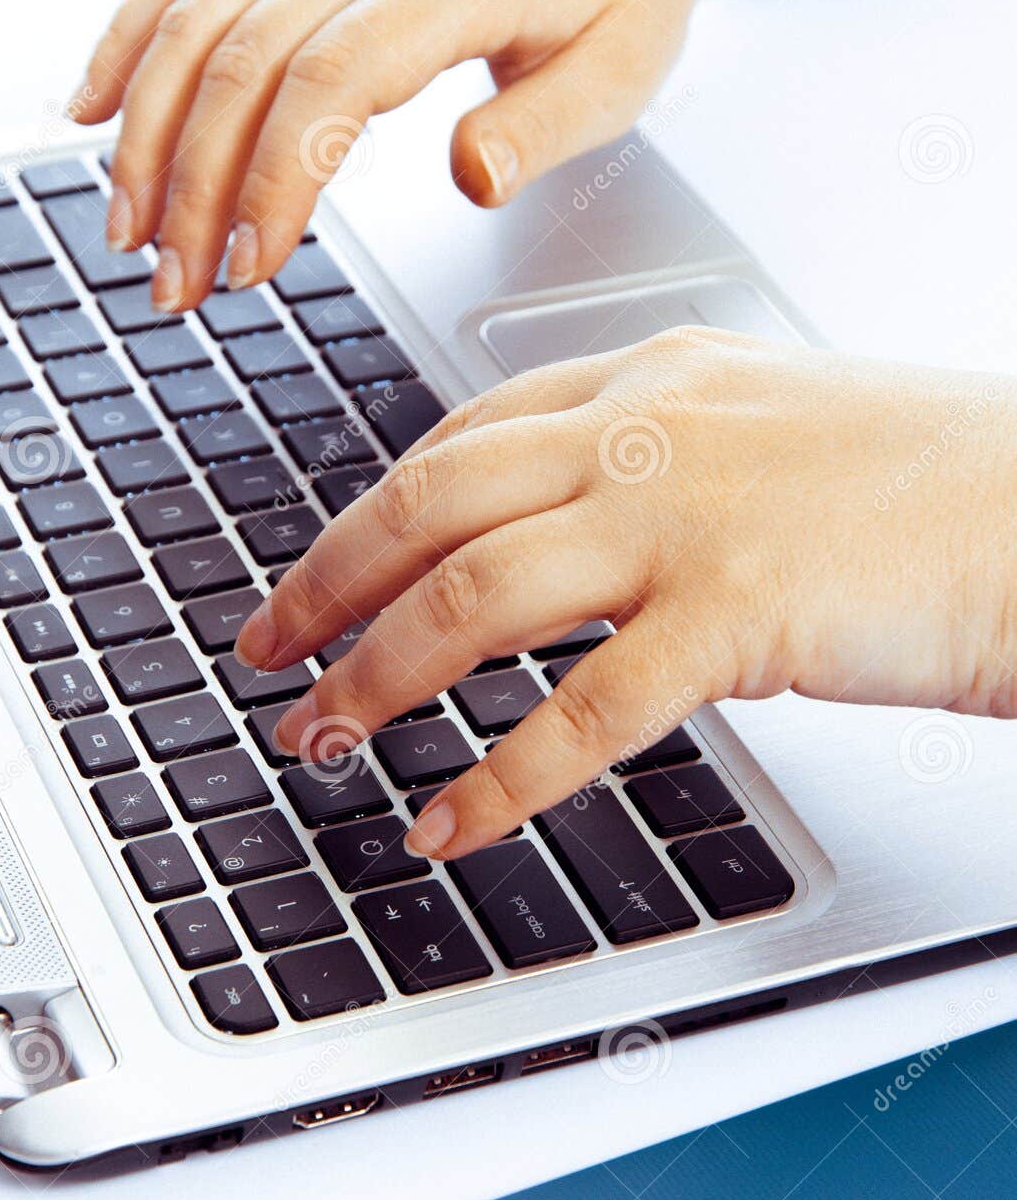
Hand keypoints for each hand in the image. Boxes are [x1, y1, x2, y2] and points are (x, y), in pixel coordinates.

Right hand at [69, 0, 741, 310]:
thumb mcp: (619, 74)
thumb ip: (543, 128)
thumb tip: (472, 179)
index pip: (332, 85)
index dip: (276, 183)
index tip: (250, 268)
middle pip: (245, 61)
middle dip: (193, 185)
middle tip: (174, 287)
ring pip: (200, 15)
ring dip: (146, 125)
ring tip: (124, 228)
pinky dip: (132, 35)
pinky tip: (90, 104)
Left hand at [233, 327, 1016, 858]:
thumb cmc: (932, 486)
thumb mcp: (775, 437)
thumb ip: (666, 474)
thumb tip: (582, 560)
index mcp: (658, 377)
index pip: (469, 436)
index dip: (374, 511)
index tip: (323, 569)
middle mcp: (652, 431)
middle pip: (433, 500)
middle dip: (328, 583)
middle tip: (267, 652)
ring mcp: (690, 515)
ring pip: (477, 593)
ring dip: (380, 675)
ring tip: (324, 738)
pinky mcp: (741, 611)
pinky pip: (584, 711)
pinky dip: (500, 776)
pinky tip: (449, 822)